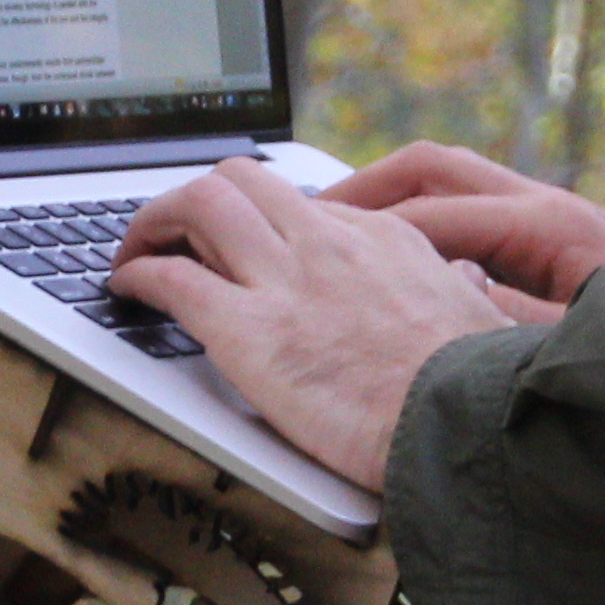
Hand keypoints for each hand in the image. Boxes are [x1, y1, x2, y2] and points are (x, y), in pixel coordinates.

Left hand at [107, 157, 518, 491]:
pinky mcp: (245, 330)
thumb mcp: (479, 315)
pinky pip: (171, 277)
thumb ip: (462, 288)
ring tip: (138, 250)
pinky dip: (137, 273)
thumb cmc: (476, 385)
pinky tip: (125, 287)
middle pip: (242, 181)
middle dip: (199, 199)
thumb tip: (466, 276)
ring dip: (156, 221)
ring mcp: (283, 280)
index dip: (262, 224)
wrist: (463, 423)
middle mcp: (326, 242)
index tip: (246, 248)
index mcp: (381, 237)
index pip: (300, 205)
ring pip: (199, 205)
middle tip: (177, 234)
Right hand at [325, 141, 604, 310]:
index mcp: (545, 227)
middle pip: (434, 170)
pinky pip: (474, 213)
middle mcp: (545, 208)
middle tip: (308, 213)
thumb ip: (504, 323)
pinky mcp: (558, 241)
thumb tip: (440, 302)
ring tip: (338, 225)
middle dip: (367, 186)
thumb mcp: (574, 345)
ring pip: (452, 185)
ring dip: (394, 198)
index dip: (364, 225)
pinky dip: (426, 222)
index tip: (310, 238)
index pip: (430, 211)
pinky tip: (400, 258)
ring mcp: (552, 219)